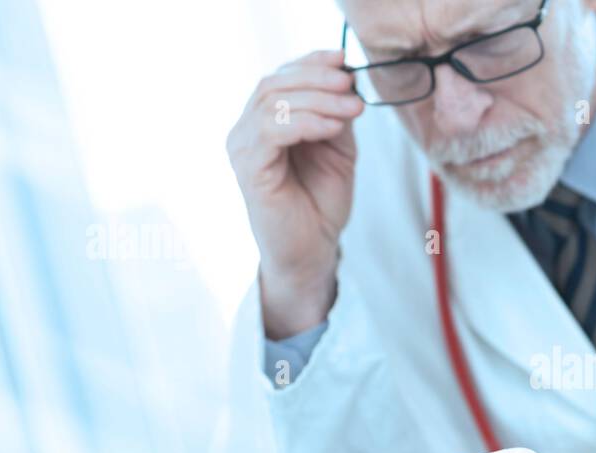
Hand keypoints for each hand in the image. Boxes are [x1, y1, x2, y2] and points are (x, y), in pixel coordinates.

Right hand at [226, 49, 363, 338]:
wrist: (312, 251)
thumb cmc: (321, 203)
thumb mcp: (337, 150)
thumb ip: (336, 116)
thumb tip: (347, 80)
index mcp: (264, 122)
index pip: (280, 77)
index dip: (310, 62)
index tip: (345, 59)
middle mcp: (246, 130)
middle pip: (274, 84)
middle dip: (318, 79)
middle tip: (352, 85)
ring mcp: (243, 148)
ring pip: (273, 102)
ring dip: (319, 100)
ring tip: (353, 109)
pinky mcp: (248, 169)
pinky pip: (272, 130)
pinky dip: (306, 123)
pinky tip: (334, 128)